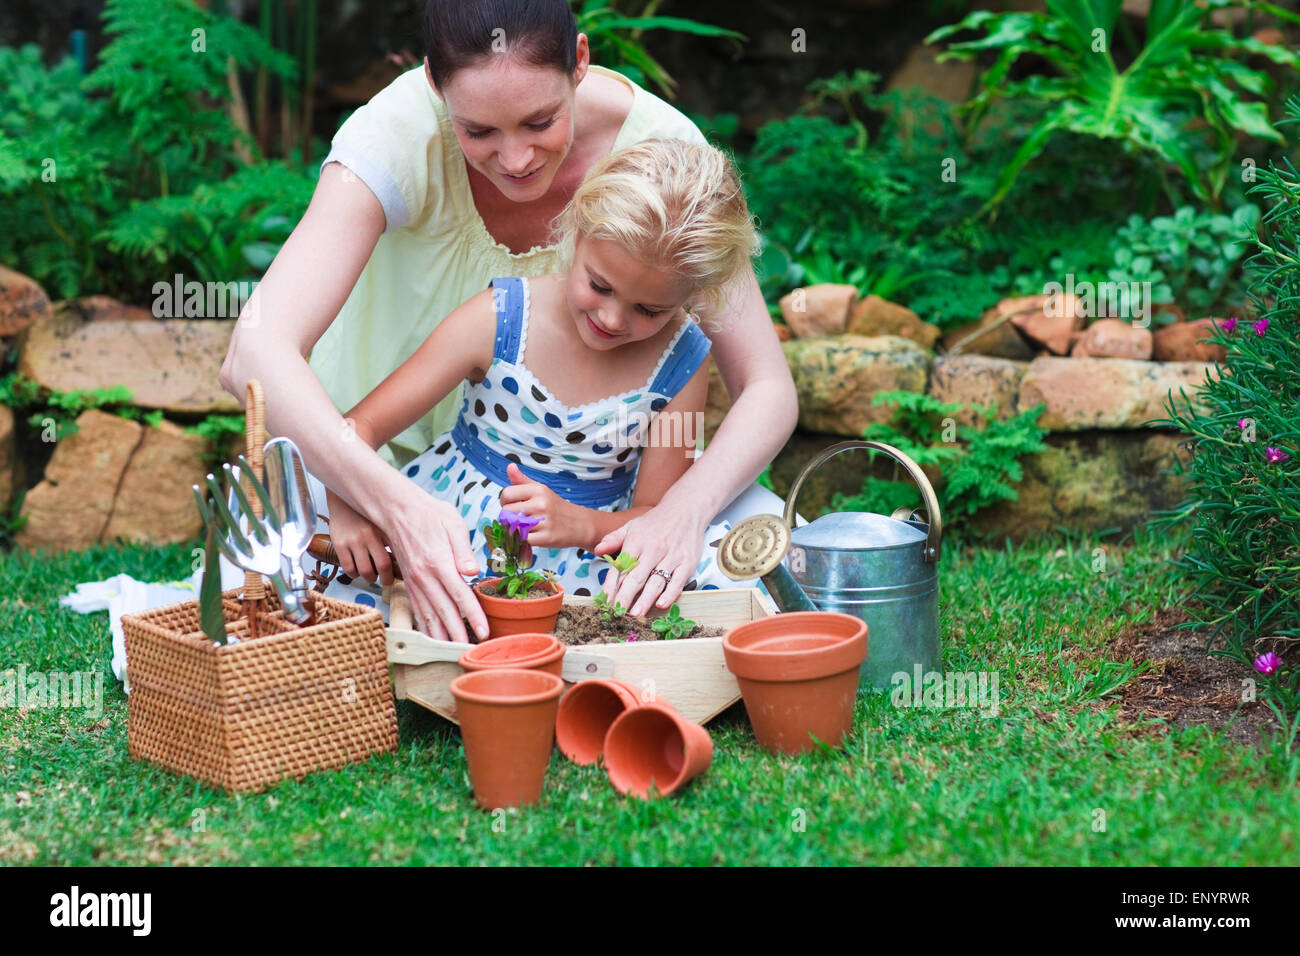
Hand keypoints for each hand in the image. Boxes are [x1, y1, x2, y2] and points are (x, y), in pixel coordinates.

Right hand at [325, 488, 396, 585]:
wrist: (343, 500)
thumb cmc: (365, 513)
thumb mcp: (382, 522)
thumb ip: (392, 537)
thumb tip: (405, 556)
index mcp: (381, 531)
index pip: (390, 559)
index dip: (392, 574)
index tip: (394, 577)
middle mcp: (366, 536)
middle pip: (378, 568)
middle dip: (383, 579)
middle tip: (385, 580)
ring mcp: (351, 541)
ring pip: (362, 571)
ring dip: (368, 577)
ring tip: (371, 574)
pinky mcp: (339, 544)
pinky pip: (347, 567)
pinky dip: (353, 573)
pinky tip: (357, 570)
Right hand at [377, 485, 487, 642]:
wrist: (397, 510)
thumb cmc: (430, 514)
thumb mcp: (452, 523)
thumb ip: (464, 549)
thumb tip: (473, 571)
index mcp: (439, 562)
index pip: (460, 595)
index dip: (473, 616)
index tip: (484, 632)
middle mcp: (424, 577)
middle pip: (444, 612)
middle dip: (458, 634)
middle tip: (471, 652)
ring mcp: (414, 582)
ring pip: (429, 616)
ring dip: (441, 636)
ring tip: (453, 652)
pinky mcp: (408, 584)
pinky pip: (418, 610)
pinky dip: (426, 627)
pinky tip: (434, 638)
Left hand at [499, 463, 581, 548]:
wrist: (581, 524)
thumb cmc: (556, 507)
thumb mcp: (541, 490)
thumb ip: (522, 480)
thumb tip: (510, 466)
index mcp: (538, 490)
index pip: (506, 494)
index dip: (505, 502)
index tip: (512, 506)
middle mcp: (541, 503)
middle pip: (507, 512)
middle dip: (508, 518)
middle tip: (519, 520)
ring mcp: (545, 521)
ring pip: (513, 526)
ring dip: (514, 530)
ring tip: (524, 528)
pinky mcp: (547, 537)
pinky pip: (522, 540)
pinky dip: (522, 540)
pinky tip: (529, 536)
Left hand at [593, 501, 706, 616]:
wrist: (686, 509)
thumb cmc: (656, 522)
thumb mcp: (631, 526)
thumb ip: (613, 539)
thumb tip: (598, 549)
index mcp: (637, 542)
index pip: (621, 568)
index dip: (612, 585)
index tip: (604, 600)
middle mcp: (654, 550)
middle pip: (637, 578)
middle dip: (626, 597)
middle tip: (618, 612)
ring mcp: (672, 557)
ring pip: (656, 582)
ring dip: (645, 600)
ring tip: (635, 614)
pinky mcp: (687, 563)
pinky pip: (678, 582)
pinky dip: (670, 594)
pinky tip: (661, 604)